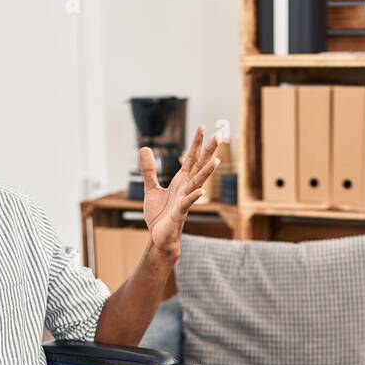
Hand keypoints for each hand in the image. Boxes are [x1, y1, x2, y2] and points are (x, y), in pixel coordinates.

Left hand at [140, 125, 220, 257]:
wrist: (160, 237)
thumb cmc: (159, 215)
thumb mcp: (151, 189)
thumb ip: (149, 170)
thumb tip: (144, 148)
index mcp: (181, 181)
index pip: (190, 158)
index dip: (196, 143)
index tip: (203, 126)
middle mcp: (186, 188)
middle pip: (199, 166)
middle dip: (209, 151)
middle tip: (219, 135)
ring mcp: (185, 200)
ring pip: (198, 183)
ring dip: (207, 172)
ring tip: (217, 160)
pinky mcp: (179, 214)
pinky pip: (187, 203)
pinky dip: (194, 197)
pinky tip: (202, 190)